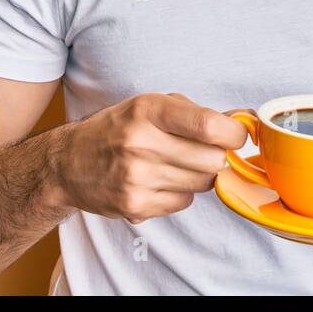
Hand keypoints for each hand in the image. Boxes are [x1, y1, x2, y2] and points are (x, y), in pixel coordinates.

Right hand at [59, 92, 246, 223]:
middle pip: (212, 160)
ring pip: (203, 183)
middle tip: (206, 151)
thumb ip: (195, 112)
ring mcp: (136, 178)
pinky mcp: (135, 206)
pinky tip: (160, 180)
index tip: (238, 136)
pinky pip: (184, 202)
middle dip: (218, 156)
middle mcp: (140, 143)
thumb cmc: (119, 128)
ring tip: (178, 164)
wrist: (68, 163)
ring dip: (200, 175)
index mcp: (148, 110)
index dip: (234, 134)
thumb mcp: (150, 105)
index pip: (209, 126)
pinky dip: (180, 192)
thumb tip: (243, 121)